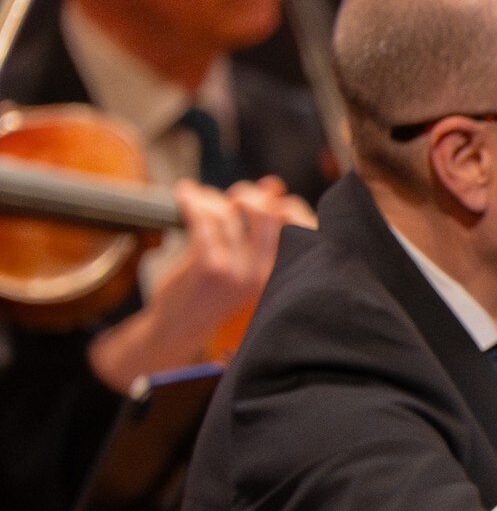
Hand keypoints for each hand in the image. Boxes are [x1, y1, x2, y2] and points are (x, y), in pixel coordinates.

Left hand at [161, 175, 313, 320]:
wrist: (180, 326)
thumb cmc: (212, 292)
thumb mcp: (246, 263)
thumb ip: (260, 226)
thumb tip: (273, 184)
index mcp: (279, 270)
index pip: (301, 224)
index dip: (284, 202)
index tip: (265, 196)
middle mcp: (264, 271)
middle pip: (266, 211)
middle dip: (247, 194)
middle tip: (231, 196)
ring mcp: (238, 270)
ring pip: (228, 213)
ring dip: (209, 197)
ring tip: (197, 197)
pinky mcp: (210, 266)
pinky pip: (203, 219)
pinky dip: (191, 200)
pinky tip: (184, 194)